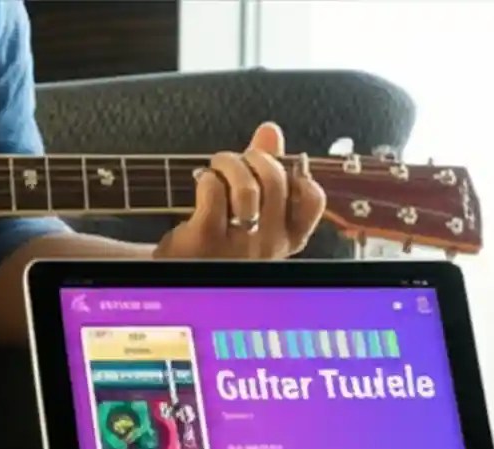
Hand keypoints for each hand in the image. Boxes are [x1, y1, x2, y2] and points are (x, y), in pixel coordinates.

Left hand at [155, 122, 325, 258]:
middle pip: (277, 182)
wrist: (180, 273)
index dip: (297, 174)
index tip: (278, 168)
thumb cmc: (218, 241)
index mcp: (286, 239)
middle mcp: (268, 246)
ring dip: (229, 164)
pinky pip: (214, 191)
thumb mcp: (249, 210)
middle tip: (237, 161)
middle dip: (255, 157)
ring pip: (247, 187)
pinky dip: (207, 178)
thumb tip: (271, 131)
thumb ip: (264, 170)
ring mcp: (238, 245)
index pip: (313, 200)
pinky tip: (203, 184)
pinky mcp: (205, 239)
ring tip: (217, 170)